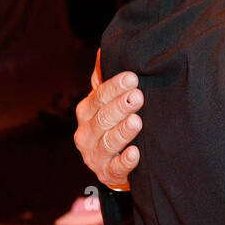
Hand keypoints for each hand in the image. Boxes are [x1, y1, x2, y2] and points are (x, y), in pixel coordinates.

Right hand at [74, 48, 142, 189]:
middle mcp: (86, 132)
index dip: (114, 86)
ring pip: (108, 142)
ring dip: (123, 131)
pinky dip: (125, 161)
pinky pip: (116, 168)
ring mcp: (94, 155)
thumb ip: (106, 78)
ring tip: (137, 122)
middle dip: (120, 106)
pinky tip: (136, 153)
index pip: (98, 95)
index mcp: (87, 110)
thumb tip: (106, 49)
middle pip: (102, 117)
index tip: (132, 77)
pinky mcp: (107, 174)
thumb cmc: (115, 123)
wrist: (116, 163)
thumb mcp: (109, 101)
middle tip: (138, 96)